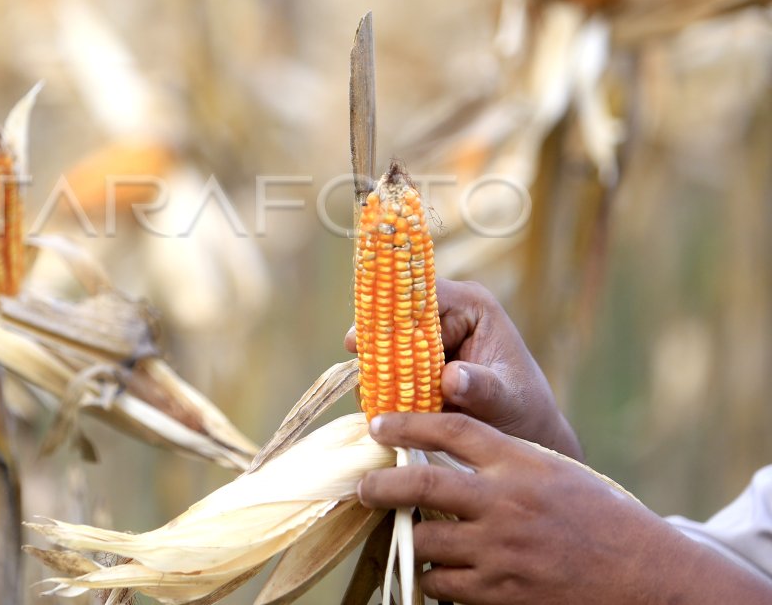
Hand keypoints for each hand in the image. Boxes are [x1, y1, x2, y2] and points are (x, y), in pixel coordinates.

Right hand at [345, 278, 581, 460]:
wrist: (525, 434)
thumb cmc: (524, 412)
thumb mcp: (507, 401)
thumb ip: (482, 388)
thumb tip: (452, 376)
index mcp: (471, 306)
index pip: (422, 292)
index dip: (389, 309)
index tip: (361, 337)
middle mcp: (447, 314)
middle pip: (397, 314)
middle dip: (376, 340)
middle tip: (357, 364)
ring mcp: (430, 336)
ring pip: (388, 340)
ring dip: (377, 365)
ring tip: (372, 392)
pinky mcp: (418, 359)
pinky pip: (389, 363)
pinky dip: (382, 382)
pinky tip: (379, 402)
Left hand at [357, 413, 771, 604]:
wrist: (647, 576)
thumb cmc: (600, 518)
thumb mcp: (554, 472)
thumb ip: (502, 462)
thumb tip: (440, 457)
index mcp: (521, 462)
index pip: (451, 429)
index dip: (407, 422)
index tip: (378, 424)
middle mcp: (505, 502)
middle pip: (420, 485)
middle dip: (380, 485)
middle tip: (363, 487)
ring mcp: (501, 550)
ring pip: (424, 541)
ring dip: (408, 538)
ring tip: (402, 534)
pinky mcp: (503, 593)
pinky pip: (443, 585)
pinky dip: (432, 578)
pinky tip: (434, 572)